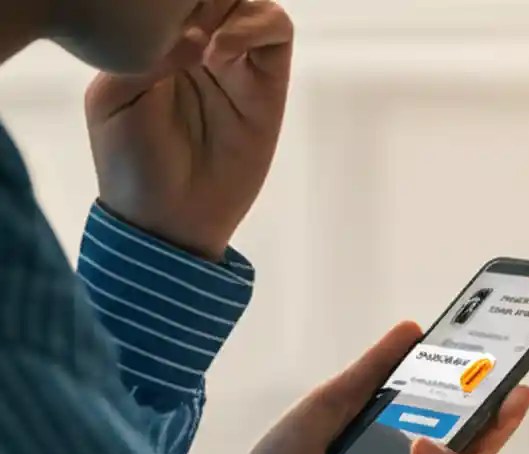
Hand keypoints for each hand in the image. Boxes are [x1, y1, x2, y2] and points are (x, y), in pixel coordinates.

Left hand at [85, 0, 293, 260]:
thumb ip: (149, 53)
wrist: (170, 219)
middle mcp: (198, 43)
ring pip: (248, 2)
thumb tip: (198, 34)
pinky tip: (220, 51)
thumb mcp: (115, 98)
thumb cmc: (131, 163)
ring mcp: (236, 61)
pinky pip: (276, 32)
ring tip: (202, 42)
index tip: (157, 12)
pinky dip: (254, 26)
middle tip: (186, 21)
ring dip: (227, 7)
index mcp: (156, 41)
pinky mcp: (268, 83)